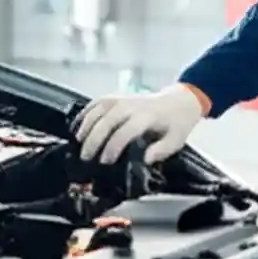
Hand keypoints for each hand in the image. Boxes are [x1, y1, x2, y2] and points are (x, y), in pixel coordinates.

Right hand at [73, 83, 208, 164]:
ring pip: (98, 109)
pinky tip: (79, 125)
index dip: (113, 147)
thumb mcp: (175, 141)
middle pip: (107, 120)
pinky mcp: (117, 97)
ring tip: (79, 143)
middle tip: (86, 157)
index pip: (125, 131)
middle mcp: (132, 105)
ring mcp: (123, 99)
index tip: (106, 161)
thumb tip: (145, 160)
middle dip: (94, 139)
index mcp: (147, 117)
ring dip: (86, 126)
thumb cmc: (176, 124)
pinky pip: (97, 102)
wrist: (179, 101)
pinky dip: (86, 113)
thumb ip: (160, 151)